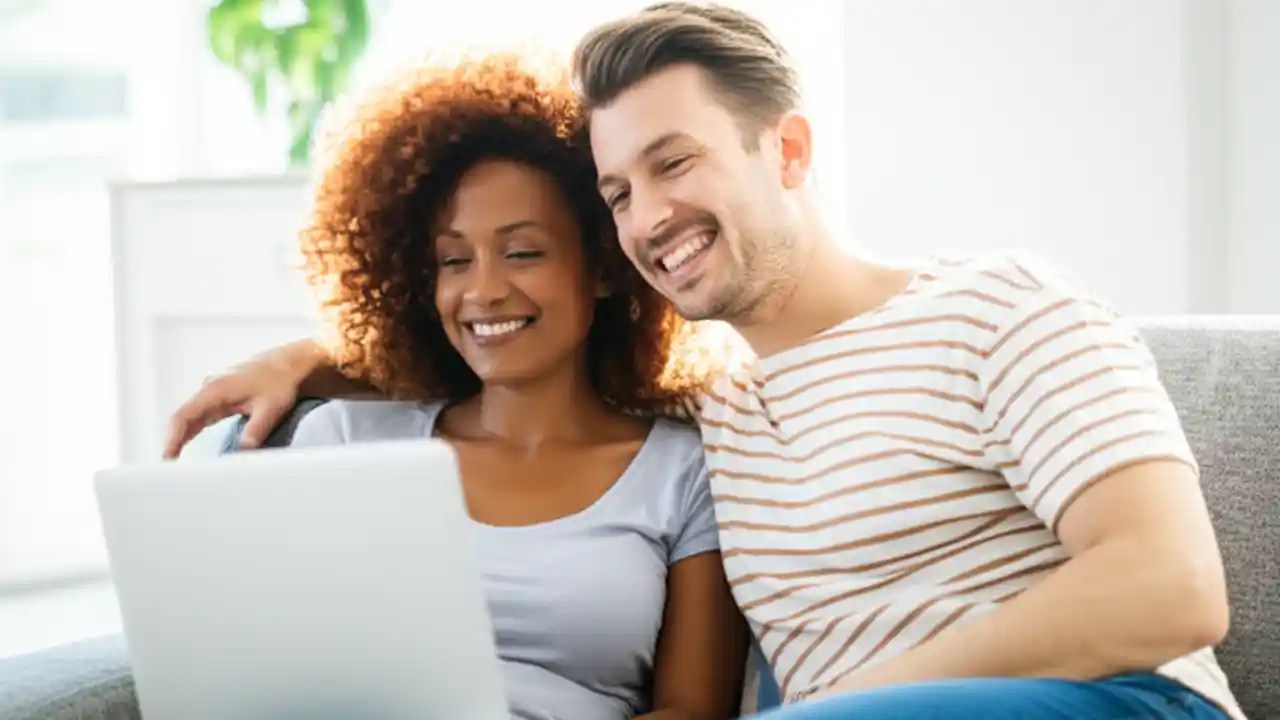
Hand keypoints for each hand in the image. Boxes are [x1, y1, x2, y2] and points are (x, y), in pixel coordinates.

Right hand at [162, 341, 323, 457]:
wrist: (290, 364)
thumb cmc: (281, 382)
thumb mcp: (271, 408)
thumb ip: (256, 429)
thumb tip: (244, 449)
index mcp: (215, 390)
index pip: (184, 416)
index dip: (172, 438)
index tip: (166, 458)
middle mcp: (209, 388)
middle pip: (182, 417)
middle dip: (172, 441)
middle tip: (169, 467)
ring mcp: (213, 391)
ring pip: (190, 416)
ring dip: (180, 437)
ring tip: (174, 461)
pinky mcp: (221, 396)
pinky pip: (200, 415)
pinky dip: (192, 430)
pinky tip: (187, 444)